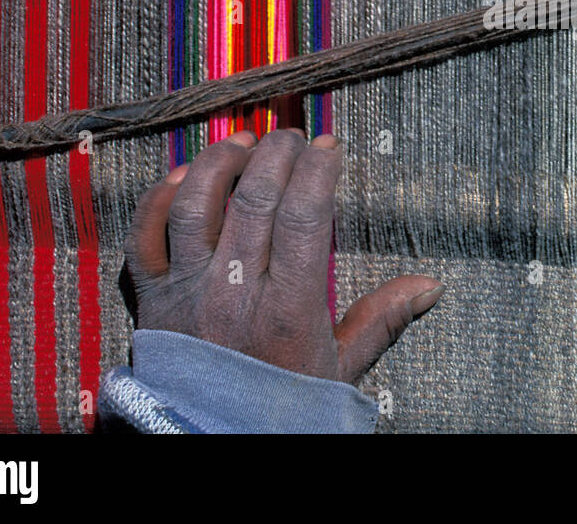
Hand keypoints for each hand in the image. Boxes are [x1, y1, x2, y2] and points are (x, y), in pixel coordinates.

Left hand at [123, 128, 443, 381]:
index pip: (304, 217)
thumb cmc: (280, 405)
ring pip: (195, 206)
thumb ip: (382, 319)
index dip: (318, 171)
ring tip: (243, 142)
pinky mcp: (151, 298)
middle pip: (253, 201)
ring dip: (219, 163)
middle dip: (277, 155)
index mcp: (285, 310)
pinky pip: (145, 235)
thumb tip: (431, 286)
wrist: (215, 441)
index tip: (330, 147)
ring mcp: (186, 292)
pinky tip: (185, 176)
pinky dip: (159, 198)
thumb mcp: (340, 367)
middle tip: (293, 136)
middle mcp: (232, 293)